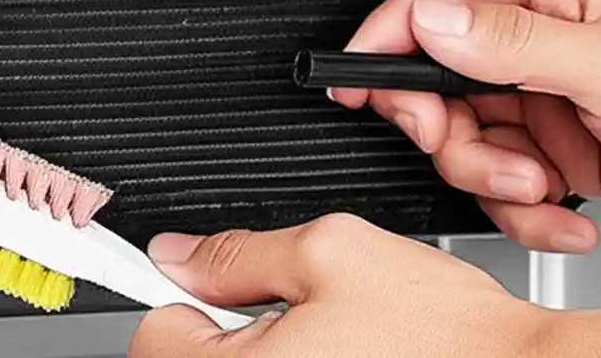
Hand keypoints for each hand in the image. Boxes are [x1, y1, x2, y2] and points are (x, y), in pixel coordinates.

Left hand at [131, 216, 551, 357]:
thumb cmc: (449, 334)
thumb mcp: (333, 252)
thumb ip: (238, 252)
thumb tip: (179, 254)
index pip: (151, 329)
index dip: (179, 288)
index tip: (179, 274)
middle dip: (221, 326)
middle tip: (286, 309)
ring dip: (259, 353)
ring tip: (329, 340)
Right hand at [333, 0, 600, 254]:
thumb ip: (513, 42)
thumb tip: (430, 18)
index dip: (398, 25)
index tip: (359, 66)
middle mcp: (559, 36)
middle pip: (449, 69)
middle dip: (448, 122)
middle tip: (452, 142)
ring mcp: (558, 93)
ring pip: (470, 130)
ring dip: (493, 173)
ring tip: (540, 187)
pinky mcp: (563, 145)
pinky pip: (504, 175)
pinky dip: (524, 206)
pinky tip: (568, 209)